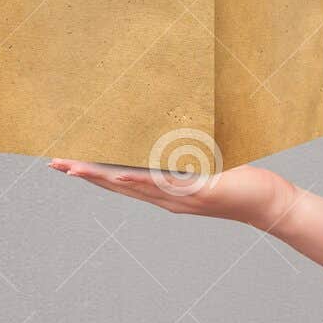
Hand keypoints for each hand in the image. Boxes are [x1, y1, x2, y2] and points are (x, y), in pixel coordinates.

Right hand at [47, 157, 297, 231]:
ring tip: (75, 168)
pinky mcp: (198, 193)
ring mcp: (180, 199)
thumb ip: (186, 147)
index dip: (93, 173)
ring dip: (102, 177)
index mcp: (165, 191)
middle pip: (117, 186)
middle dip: (86, 174)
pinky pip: (164, 186)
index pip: (122, 181)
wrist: (268, 202)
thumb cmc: (241, 179)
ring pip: (133, 186)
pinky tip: (120, 173)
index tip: (67, 163)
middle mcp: (167, 199)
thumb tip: (171, 119)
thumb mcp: (206, 159)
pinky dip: (140, 180)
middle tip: (55, 164)